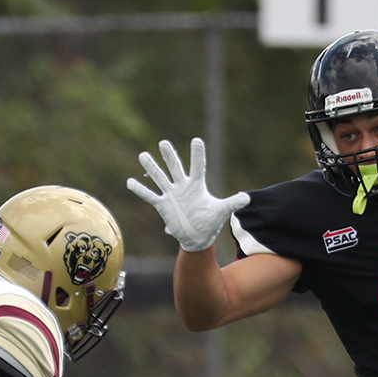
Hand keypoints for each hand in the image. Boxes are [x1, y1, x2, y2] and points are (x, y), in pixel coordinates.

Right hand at [125, 138, 251, 253]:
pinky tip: (130, 182)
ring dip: (151, 168)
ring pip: (160, 178)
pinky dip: (140, 190)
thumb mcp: (221, 212)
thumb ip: (232, 203)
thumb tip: (247, 198)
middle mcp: (182, 187)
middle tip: (163, 142)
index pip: (198, 166)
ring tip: (143, 155)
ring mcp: (171, 195)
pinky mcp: (163, 206)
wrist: (197, 237)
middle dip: (170, 156)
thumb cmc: (210, 222)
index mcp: (197, 185)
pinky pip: (150, 196)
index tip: (197, 140)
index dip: (197, 154)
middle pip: (175, 168)